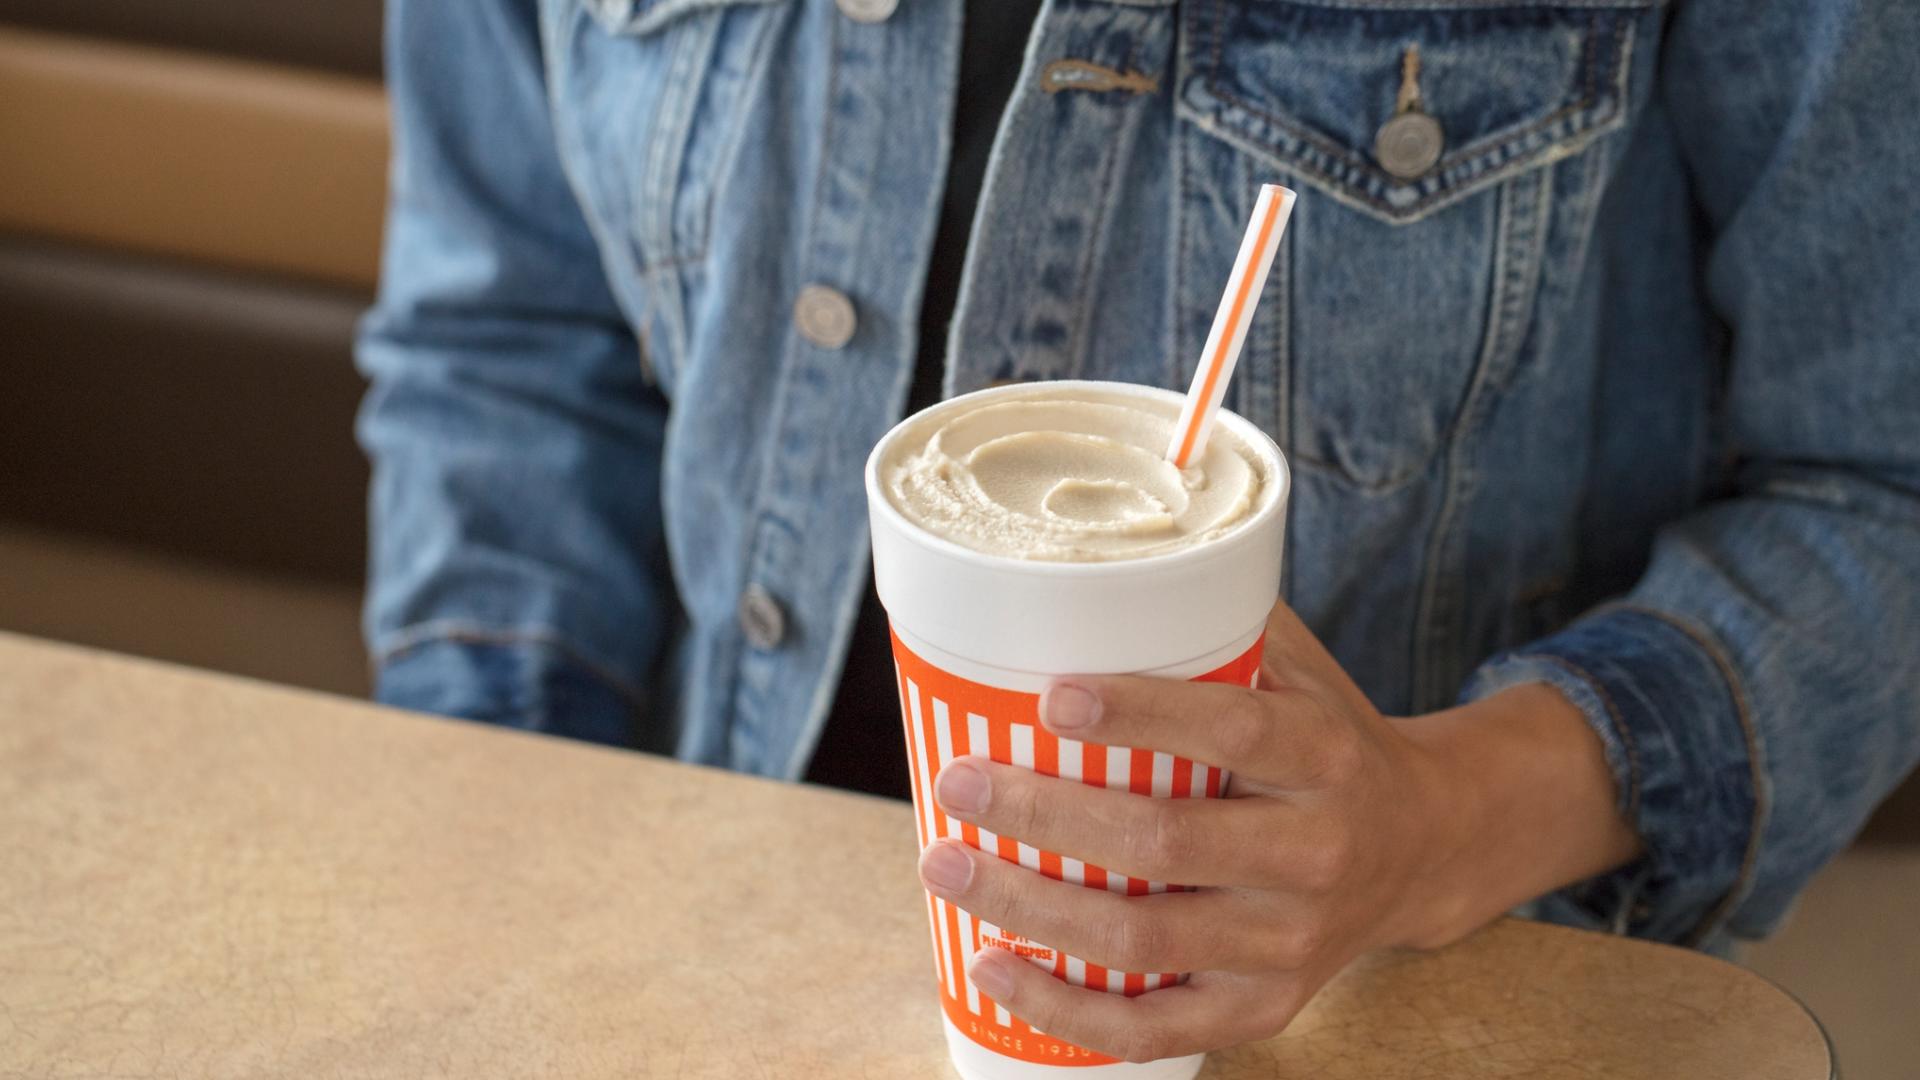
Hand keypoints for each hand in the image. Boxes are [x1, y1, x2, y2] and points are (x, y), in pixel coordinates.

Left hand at [917, 600, 1638, 1061]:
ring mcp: (1291, 942)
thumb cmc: (1327, 742)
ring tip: (949, 866)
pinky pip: (1157, 1028)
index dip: (1142, 715)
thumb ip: (1218, 626)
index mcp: (1324, 757)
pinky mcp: (1266, 1006)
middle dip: (1047, 816)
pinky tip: (993, 966)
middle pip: (1167, 845)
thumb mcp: (1301, 671)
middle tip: (961, 784)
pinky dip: (1067, 1009)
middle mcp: (1316, 853)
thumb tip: (1088, 568)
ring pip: (1146, 939)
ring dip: (1032, 908)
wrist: (1425, 848)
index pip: (1232, 733)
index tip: (1052, 697)